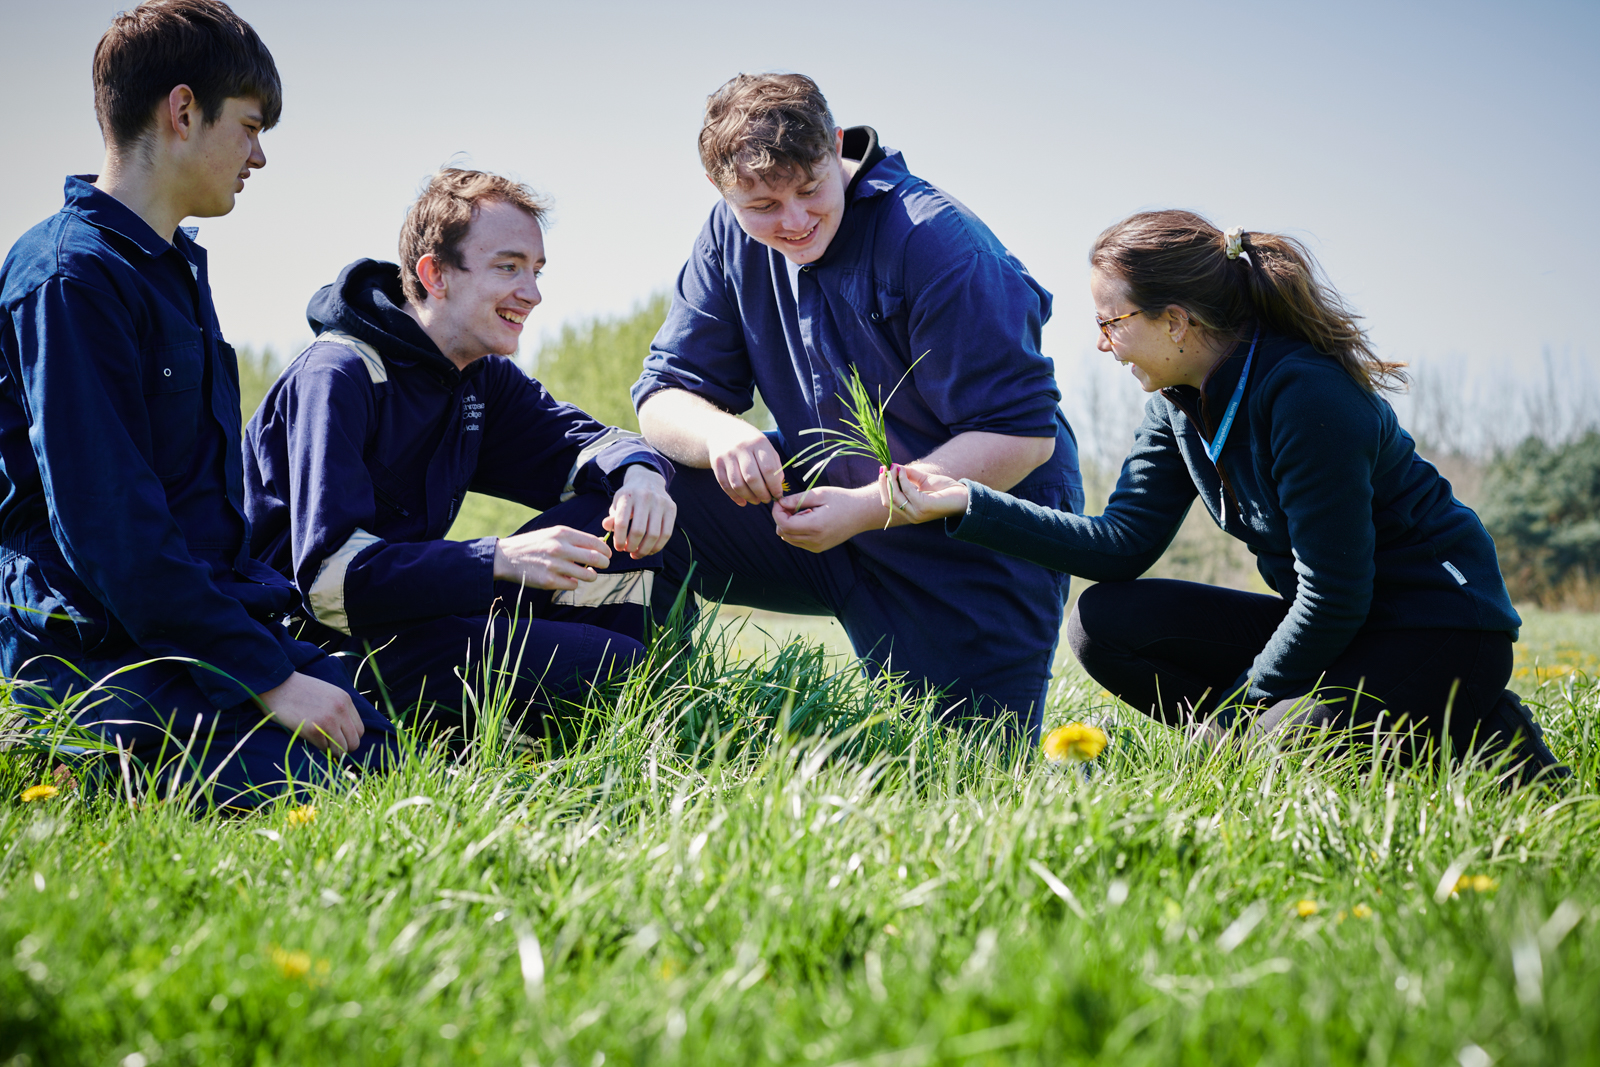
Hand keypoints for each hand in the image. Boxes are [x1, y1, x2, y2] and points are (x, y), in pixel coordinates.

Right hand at [258, 671, 365, 753]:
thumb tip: (345, 733)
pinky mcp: (314, 729)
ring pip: (341, 750)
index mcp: (346, 700)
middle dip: (344, 749)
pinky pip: (324, 749)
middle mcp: (341, 710)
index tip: (339, 739)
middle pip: (354, 742)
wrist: (277, 685)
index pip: (360, 730)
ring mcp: (328, 720)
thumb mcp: (328, 694)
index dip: (349, 738)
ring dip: (331, 751)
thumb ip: (339, 710)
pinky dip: (317, 747)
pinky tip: (308, 736)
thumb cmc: (299, 691)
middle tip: (331, 747)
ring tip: (319, 742)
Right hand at [494, 525, 609, 588]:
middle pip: (596, 559)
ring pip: (588, 575)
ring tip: (588, 573)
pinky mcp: (549, 581)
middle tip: (604, 564)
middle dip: (605, 563)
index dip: (605, 550)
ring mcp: (554, 566)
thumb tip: (600, 543)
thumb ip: (576, 539)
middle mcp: (559, 548)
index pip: (595, 542)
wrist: (506, 557)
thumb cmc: (534, 544)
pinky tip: (568, 578)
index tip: (607, 554)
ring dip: (591, 575)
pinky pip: (573, 585)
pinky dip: (574, 582)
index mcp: (562, 533)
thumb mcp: (553, 534)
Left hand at [604, 465, 676, 556]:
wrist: (648, 479)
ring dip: (645, 550)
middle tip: (628, 551)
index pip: (622, 523)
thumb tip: (607, 527)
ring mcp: (660, 502)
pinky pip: (666, 533)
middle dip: (632, 546)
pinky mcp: (671, 508)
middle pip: (638, 531)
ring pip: (654, 534)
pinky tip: (650, 550)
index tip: (618, 548)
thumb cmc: (630, 497)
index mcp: (628, 496)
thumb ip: (612, 517)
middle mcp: (645, 497)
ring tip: (638, 554)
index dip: (619, 539)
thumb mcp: (617, 503)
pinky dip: (658, 546)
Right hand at [705, 418, 786, 505]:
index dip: (774, 486)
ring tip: (756, 501)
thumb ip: (774, 464)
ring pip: (737, 484)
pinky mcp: (716, 464)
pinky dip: (734, 497)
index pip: (768, 469)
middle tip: (767, 499)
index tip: (778, 494)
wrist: (721, 430)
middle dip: (762, 493)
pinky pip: (725, 485)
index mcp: (758, 443)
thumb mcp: (765, 446)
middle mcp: (742, 448)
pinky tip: (743, 502)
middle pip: (752, 478)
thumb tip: (778, 485)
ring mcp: (727, 456)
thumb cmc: (750, 442)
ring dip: (749, 497)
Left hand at [772, 484, 891, 552]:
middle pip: (783, 533)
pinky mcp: (818, 548)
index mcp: (815, 526)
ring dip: (788, 525)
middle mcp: (815, 540)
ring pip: (789, 539)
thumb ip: (797, 499)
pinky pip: (798, 542)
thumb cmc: (841, 500)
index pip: (783, 524)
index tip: (781, 501)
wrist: (862, 513)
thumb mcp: (819, 494)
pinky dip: (796, 531)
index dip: (777, 512)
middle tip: (792, 504)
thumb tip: (779, 503)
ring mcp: (817, 547)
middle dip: (781, 518)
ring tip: (803, 512)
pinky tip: (808, 520)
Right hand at [879, 463, 968, 523]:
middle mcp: (912, 515)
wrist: (966, 497)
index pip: (889, 501)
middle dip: (884, 484)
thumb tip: (894, 466)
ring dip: (891, 480)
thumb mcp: (924, 480)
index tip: (882, 470)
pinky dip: (902, 479)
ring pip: (895, 497)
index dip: (883, 486)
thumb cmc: (947, 490)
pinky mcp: (924, 507)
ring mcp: (917, 513)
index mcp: (910, 512)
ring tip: (893, 468)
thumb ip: (909, 475)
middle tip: (884, 468)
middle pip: (888, 500)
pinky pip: (907, 491)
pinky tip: (902, 471)